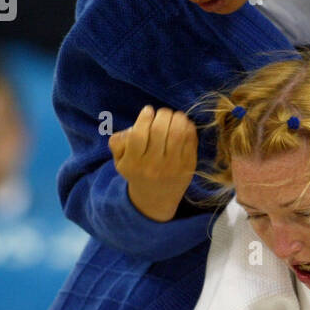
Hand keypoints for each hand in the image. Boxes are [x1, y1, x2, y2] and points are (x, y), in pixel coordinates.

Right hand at [109, 105, 199, 221]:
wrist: (156, 198)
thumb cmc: (137, 171)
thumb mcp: (120, 161)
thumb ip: (118, 142)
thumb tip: (135, 126)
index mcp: (133, 163)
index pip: (138, 135)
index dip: (144, 118)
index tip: (148, 110)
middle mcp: (153, 166)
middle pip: (159, 130)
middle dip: (162, 115)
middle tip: (162, 113)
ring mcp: (173, 166)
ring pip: (178, 132)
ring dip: (177, 118)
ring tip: (173, 116)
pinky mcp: (188, 166)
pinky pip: (190, 139)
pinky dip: (188, 126)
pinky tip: (183, 125)